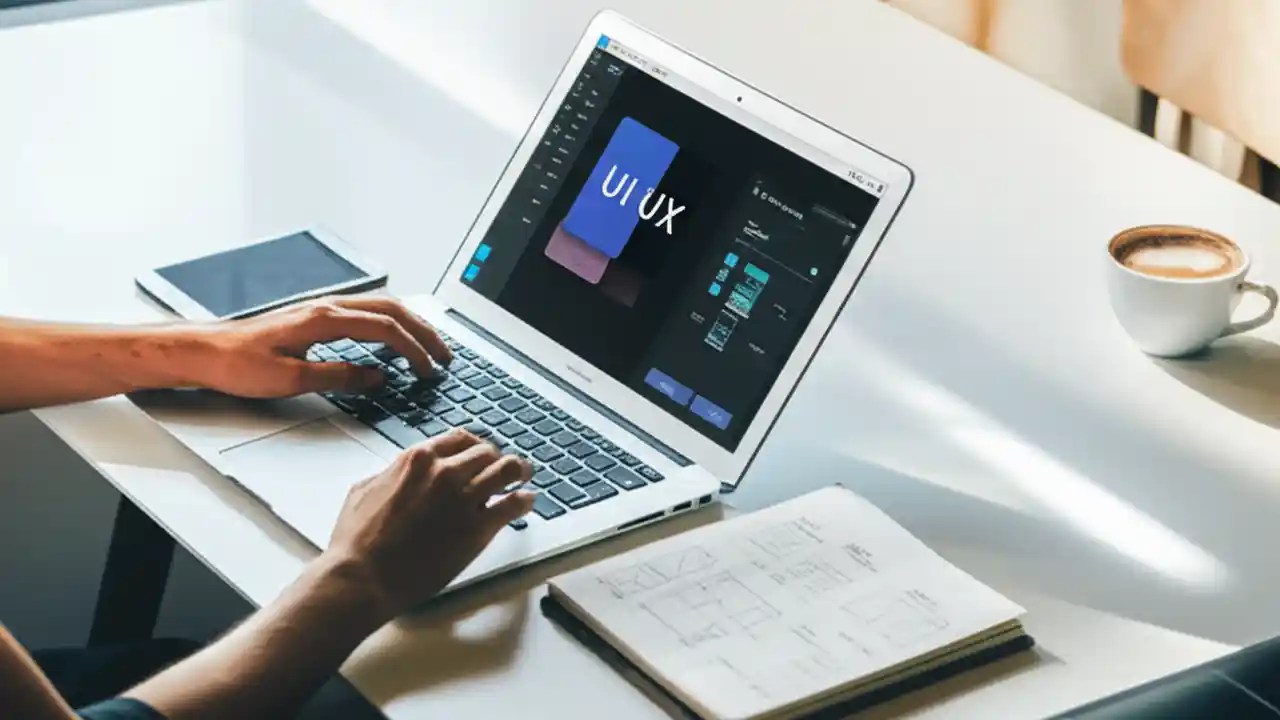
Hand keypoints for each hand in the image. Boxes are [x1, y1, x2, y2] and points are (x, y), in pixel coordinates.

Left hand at [191, 295, 451, 397]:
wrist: (205, 352)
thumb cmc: (238, 366)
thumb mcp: (291, 380)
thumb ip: (339, 377)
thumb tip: (378, 377)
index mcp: (324, 319)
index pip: (385, 328)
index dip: (413, 349)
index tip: (429, 370)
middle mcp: (327, 307)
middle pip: (392, 310)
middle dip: (424, 332)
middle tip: (445, 356)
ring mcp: (322, 309)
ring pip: (381, 307)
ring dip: (410, 325)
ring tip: (428, 346)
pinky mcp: (316, 317)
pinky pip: (365, 313)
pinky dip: (390, 324)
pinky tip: (392, 340)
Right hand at [327, 430, 533, 618]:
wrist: (363, 577)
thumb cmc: (356, 542)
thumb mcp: (364, 491)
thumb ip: (390, 476)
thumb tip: (398, 475)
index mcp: (416, 459)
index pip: (459, 438)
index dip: (474, 446)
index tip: (480, 453)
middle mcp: (444, 472)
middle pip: (487, 452)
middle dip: (496, 459)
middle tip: (504, 469)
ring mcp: (464, 498)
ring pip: (507, 469)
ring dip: (518, 472)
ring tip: (523, 478)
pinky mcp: (478, 528)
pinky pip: (514, 504)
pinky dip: (524, 500)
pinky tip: (526, 501)